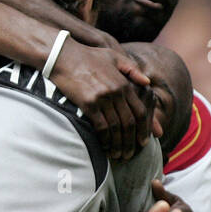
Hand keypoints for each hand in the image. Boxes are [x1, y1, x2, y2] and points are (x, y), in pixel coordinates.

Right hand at [49, 39, 156, 159]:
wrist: (62, 55)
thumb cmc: (87, 55)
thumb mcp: (113, 56)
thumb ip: (132, 69)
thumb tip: (148, 82)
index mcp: (124, 83)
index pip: (140, 111)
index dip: (144, 129)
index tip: (143, 142)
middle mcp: (116, 91)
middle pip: (130, 123)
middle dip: (131, 142)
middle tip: (129, 155)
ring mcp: (102, 98)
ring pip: (116, 128)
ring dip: (119, 145)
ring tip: (118, 155)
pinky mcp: (88, 103)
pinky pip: (101, 127)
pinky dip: (105, 140)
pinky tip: (105, 147)